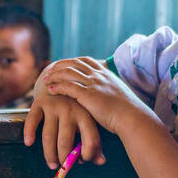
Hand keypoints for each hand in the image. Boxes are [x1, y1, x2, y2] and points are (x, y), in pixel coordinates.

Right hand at [23, 75, 105, 169]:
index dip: (87, 154)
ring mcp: (54, 106)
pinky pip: (32, 121)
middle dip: (63, 158)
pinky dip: (29, 133)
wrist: (62, 82)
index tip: (80, 162)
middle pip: (65, 141)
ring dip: (49, 153)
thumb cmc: (77, 110)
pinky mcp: (39, 103)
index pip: (90, 139)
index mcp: (86, 115)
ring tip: (51, 164)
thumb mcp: (89, 122)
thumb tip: (101, 162)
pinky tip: (29, 143)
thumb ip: (95, 143)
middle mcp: (71, 110)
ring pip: (48, 136)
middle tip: (61, 167)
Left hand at [38, 56, 154, 151]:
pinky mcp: (88, 94)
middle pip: (74, 63)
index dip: (72, 61)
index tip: (64, 65)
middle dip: (60, 65)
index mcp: (106, 73)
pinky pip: (68, 86)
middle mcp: (99, 75)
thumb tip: (109, 96)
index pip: (86, 60)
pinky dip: (57, 86)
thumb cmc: (128, 111)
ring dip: (55, 75)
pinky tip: (51, 90)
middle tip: (50, 71)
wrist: (132, 117)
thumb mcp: (119, 95)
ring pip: (68, 72)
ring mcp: (93, 83)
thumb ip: (111, 91)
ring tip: (46, 80)